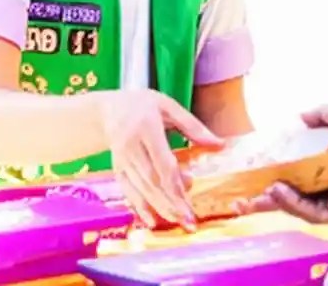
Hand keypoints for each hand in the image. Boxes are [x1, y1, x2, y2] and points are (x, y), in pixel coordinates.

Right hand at [99, 90, 223, 229]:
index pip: (162, 161)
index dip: (176, 183)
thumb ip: (193, 126)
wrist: (107, 110)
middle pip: (152, 179)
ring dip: (160, 207)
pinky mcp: (118, 169)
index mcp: (146, 127)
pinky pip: (128, 191)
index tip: (191, 198)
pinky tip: (152, 221)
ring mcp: (122, 159)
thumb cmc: (142, 105)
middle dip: (171, 202)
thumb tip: (220, 144)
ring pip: (141, 188)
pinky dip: (140, 207)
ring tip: (178, 221)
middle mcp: (131, 146)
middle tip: (189, 220)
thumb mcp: (168, 106)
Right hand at [236, 105, 327, 223]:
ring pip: (298, 206)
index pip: (303, 174)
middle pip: (295, 195)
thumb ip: (320, 114)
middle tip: (245, 198)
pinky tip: (276, 190)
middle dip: (269, 197)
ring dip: (276, 200)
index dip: (279, 173)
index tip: (257, 172)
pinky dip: (290, 203)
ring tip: (257, 193)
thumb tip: (299, 117)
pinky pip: (309, 211)